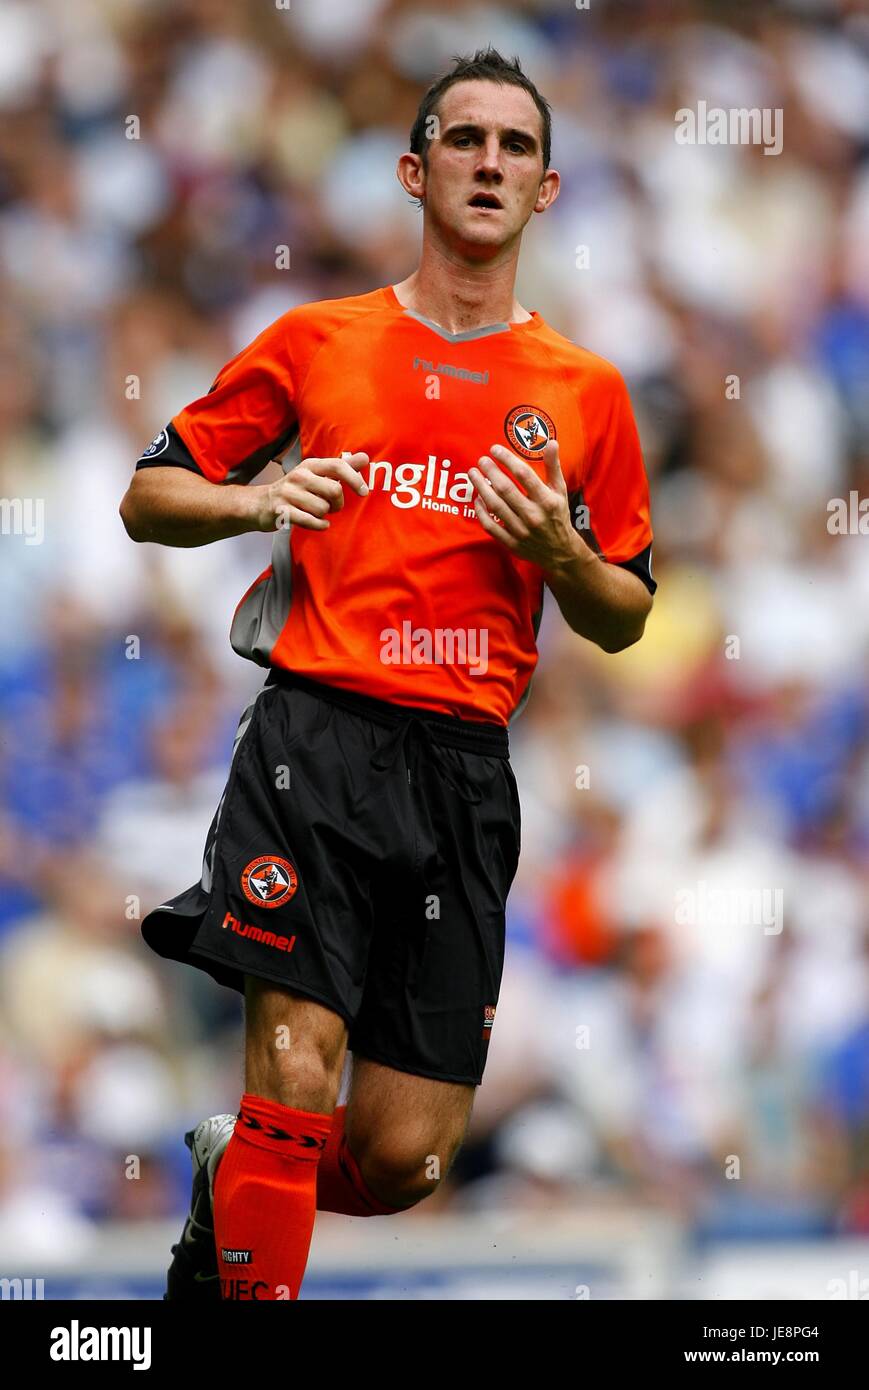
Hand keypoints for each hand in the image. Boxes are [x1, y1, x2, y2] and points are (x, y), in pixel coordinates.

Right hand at [257, 452, 369, 531]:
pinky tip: (318, 523)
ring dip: (324, 515)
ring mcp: (288, 493)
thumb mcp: (317, 474)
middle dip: (338, 503)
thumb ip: (342, 467)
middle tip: (331, 507)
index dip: (354, 479)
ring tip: (315, 512)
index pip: (337, 466)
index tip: (364, 492)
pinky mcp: (282, 510)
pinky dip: (319, 525)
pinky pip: (310, 521)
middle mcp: (299, 476)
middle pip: (334, 490)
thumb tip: (365, 458)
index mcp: (310, 465)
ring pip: (323, 509)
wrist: (261, 503)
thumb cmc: (296, 490)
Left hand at [468, 440, 586, 571]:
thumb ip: (553, 466)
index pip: (524, 474)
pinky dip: (481, 512)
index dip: (507, 459)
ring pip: (495, 506)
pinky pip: (490, 526)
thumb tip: (551, 442)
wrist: (560, 551)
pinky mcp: (511, 543)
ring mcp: (521, 531)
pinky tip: (477, 498)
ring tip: (473, 474)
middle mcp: (533, 516)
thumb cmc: (558, 515)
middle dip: (490, 472)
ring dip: (481, 488)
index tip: (495, 449)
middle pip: (506, 489)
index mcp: (546, 501)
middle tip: (481, 460)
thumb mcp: (560, 491)